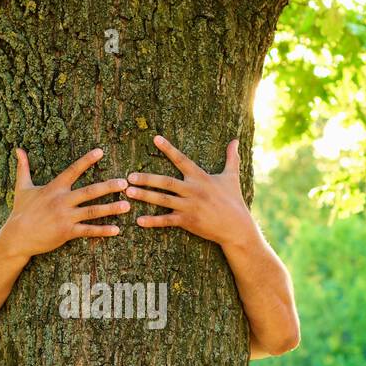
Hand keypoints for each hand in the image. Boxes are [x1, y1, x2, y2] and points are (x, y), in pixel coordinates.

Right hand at [0, 147, 129, 259]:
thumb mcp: (21, 188)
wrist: (17, 237)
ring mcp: (65, 217)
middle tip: (125, 182)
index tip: (101, 151)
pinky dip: (103, 230)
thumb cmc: (20, 212)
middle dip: (108, 186)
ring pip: (92, 211)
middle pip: (89, 191)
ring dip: (111, 208)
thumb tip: (18, 149)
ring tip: (127, 205)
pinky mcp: (67, 232)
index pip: (73, 170)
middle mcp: (62, 201)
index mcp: (54, 188)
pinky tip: (116, 229)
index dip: (87, 160)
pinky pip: (88, 231)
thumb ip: (23, 167)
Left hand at [126, 135, 257, 249]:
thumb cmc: (234, 200)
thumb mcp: (232, 177)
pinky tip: (139, 221)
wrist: (237, 226)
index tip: (155, 138)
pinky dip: (153, 221)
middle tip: (129, 176)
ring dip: (145, 196)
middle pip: (166, 182)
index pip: (182, 159)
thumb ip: (232, 158)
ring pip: (163, 200)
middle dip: (147, 178)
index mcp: (200, 177)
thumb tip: (236, 140)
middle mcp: (193, 190)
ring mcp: (189, 206)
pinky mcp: (188, 221)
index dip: (169, 149)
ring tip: (129, 193)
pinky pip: (167, 221)